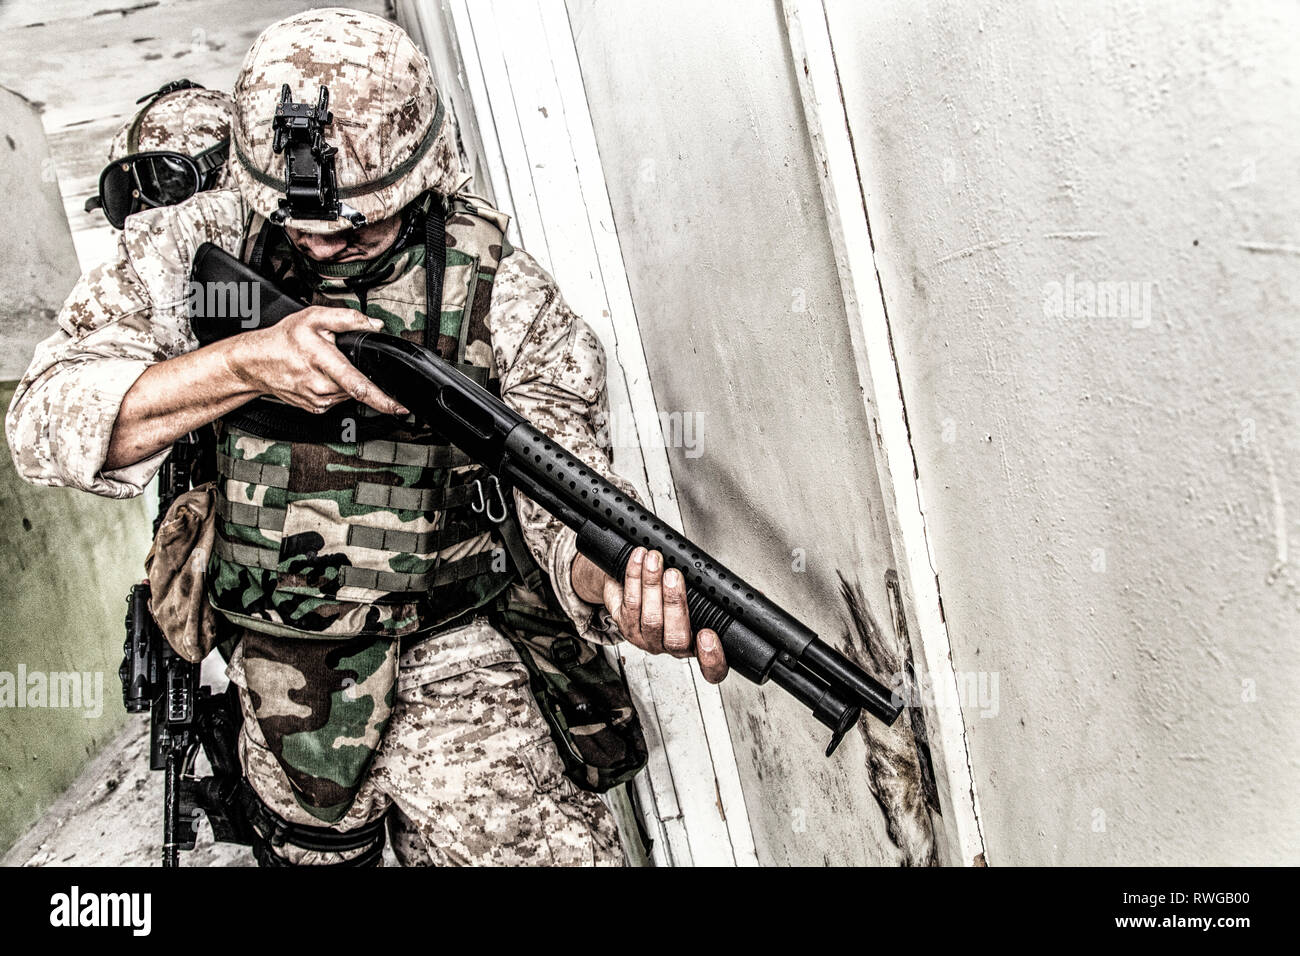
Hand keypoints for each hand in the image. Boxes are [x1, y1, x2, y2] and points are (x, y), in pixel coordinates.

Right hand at [227, 306, 407, 415]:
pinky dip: (337, 387)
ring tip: (326, 365)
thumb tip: (374, 325)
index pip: (357, 385)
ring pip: (348, 393)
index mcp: (321, 361)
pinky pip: (338, 398)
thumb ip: (347, 318)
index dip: (382, 399)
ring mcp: (317, 400)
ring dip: (346, 380)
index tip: (399, 407)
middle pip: (356, 386)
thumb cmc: (284, 339)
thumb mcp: (313, 317)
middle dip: (357, 373)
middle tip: (338, 359)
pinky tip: (322, 376)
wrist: (255, 362)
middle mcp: (319, 385)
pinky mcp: (315, 408)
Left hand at [572, 547, 728, 683]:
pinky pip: (630, 604)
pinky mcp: (626, 626)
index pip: (712, 667)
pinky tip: (638, 561)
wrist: (629, 583)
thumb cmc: (668, 589)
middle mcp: (671, 646)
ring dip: (651, 585)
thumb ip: (711, 596)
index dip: (712, 657)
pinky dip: (634, 577)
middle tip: (673, 576)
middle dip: (674, 603)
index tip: (708, 635)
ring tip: (653, 561)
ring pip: (651, 619)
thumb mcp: (695, 592)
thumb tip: (739, 587)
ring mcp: (648, 639)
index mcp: (697, 644)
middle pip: (676, 639)